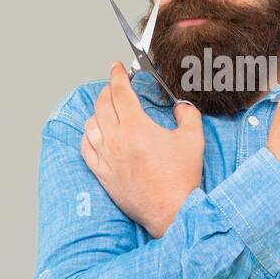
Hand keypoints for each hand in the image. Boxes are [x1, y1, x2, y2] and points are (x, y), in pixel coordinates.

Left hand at [81, 62, 203, 237]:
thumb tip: (180, 107)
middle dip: (108, 90)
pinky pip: (86, 149)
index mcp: (136, 127)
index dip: (117, 75)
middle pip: (102, 105)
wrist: (171, 210)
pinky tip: (94, 134)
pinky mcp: (102, 174)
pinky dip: (88, 136)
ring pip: (90, 125)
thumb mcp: (193, 138)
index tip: (117, 68)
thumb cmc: (182, 177)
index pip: (119, 92)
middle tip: (116, 86)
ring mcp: (106, 158)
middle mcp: (116, 140)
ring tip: (106, 109)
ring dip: (97, 112)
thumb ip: (187, 115)